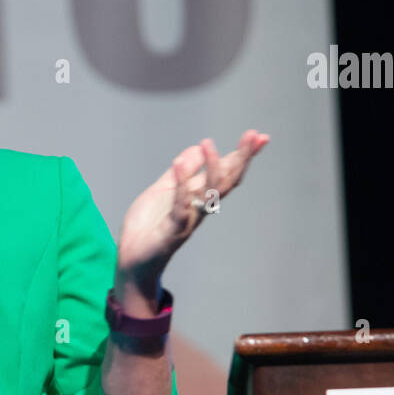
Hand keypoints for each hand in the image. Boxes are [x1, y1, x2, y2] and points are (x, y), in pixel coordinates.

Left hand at [114, 130, 269, 292]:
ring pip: (210, 193)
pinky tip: (180, 163)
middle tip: (254, 137)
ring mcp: (189, 218)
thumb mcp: (163, 190)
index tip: (260, 137)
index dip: (243, 155)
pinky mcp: (173, 229)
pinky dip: (181, 184)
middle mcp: (200, 207)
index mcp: (199, 196)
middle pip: (227, 181)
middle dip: (242, 159)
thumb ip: (180, 172)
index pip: (226, 173)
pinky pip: (181, 205)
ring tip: (208, 143)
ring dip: (212, 167)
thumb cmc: (149, 226)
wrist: (133, 257)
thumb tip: (196, 148)